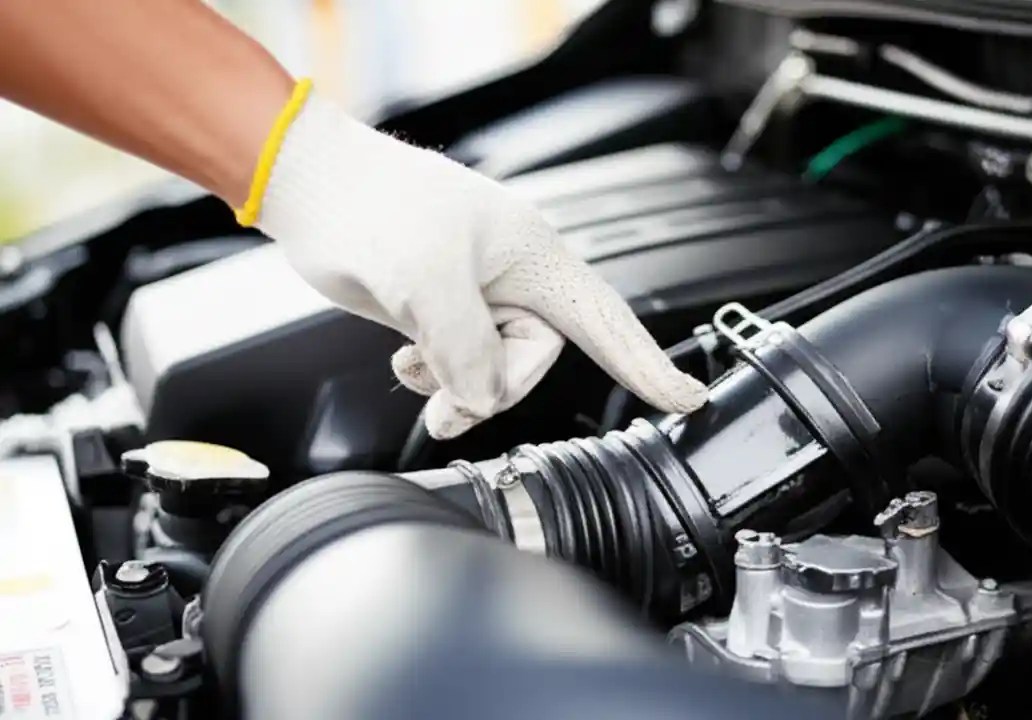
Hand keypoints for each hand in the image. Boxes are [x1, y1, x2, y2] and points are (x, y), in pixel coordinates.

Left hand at [255, 95, 707, 438]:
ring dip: (455, 381)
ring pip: (493, 364)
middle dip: (491, 385)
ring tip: (414, 370)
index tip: (684, 399)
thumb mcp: (425, 283)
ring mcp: (479, 289)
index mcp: (534, 254)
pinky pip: (460, 358)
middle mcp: (515, 273)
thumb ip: (466, 351)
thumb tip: (481, 399)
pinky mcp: (444, 304)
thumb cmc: (370, 206)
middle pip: (535, 357)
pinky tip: (406, 358)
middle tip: (447, 403)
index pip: (606, 319)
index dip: (647, 364)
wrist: (308, 186)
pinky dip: (434, 371)